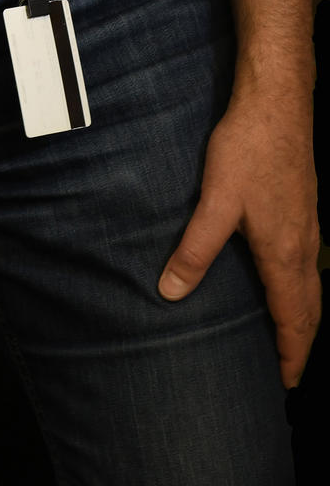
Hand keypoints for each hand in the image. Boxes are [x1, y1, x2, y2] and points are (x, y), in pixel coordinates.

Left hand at [158, 80, 320, 385]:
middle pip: (311, 310)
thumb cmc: (249, 149)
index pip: (292, 318)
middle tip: (291, 372)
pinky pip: (310, 264)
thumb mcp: (215, 202)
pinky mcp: (304, 207)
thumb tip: (171, 291)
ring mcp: (308, 226)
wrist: (278, 103)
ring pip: (314, 287)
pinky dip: (305, 289)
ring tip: (292, 336)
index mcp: (283, 253)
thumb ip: (194, 249)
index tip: (286, 382)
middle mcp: (303, 245)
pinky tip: (289, 280)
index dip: (290, 353)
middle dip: (301, 343)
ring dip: (305, 317)